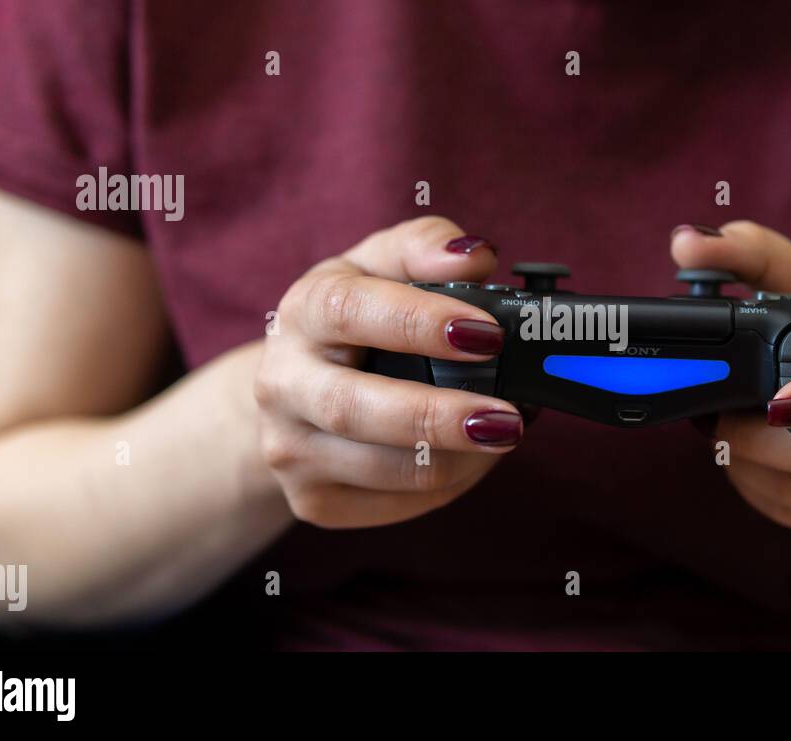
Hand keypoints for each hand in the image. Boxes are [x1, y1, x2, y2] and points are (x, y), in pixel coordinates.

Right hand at [255, 217, 522, 527]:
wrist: (294, 389)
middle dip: (437, 418)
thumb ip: (426, 247)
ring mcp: (289, 450)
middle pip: (354, 409)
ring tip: (504, 433)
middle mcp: (282, 383)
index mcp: (303, 312)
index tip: (488, 334)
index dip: (420, 323)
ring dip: (458, 458)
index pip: (351, 312)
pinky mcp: (312, 502)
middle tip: (508, 420)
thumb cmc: (353, 318)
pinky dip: (447, 484)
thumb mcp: (381, 265)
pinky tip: (470, 457)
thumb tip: (476, 256)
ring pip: (382, 469)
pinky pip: (394, 504)